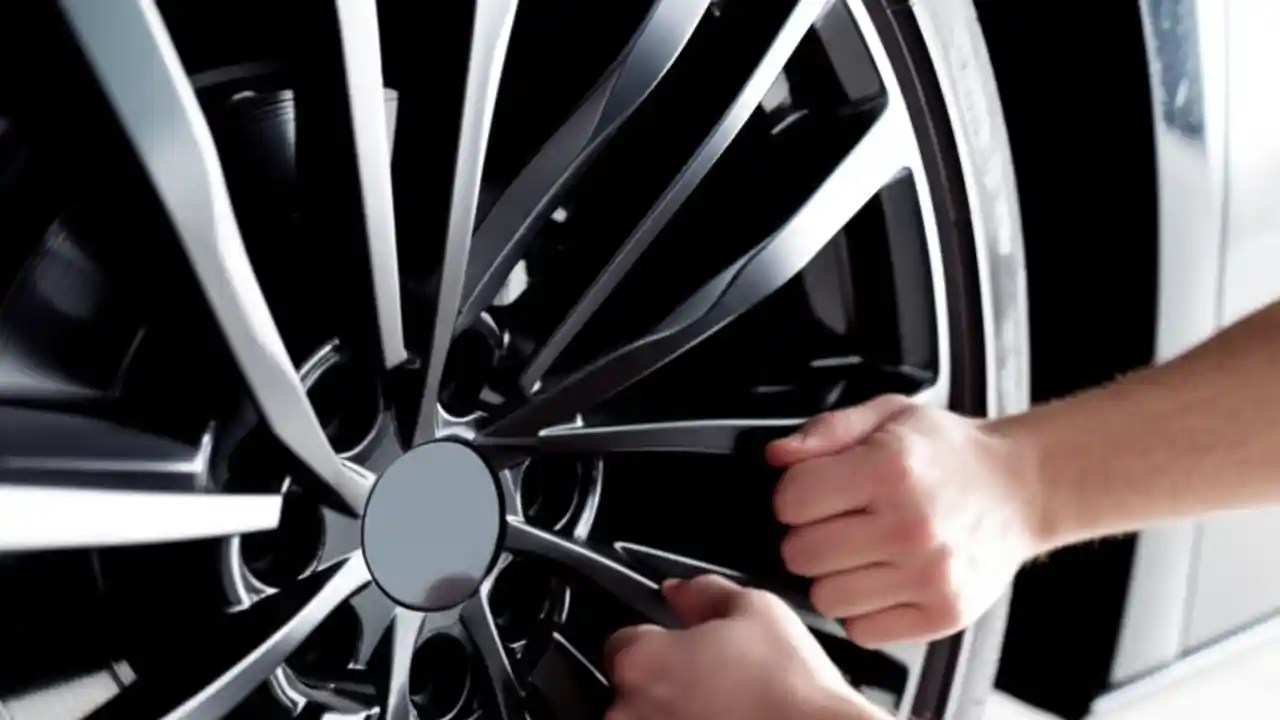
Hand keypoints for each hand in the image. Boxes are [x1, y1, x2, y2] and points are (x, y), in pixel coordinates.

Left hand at [603, 575, 888, 719]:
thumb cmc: (792, 687)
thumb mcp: (757, 611)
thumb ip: (704, 593)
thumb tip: (678, 591)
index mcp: (642, 662)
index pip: (624, 642)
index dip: (661, 642)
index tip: (687, 649)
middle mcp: (628, 712)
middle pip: (634, 689)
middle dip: (666, 683)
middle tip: (716, 683)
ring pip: (652, 719)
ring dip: (678, 713)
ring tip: (729, 710)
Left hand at [767, 394, 1041, 647]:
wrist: (1022, 488)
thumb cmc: (950, 453)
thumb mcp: (889, 415)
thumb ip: (827, 431)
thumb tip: (776, 456)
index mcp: (890, 469)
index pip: (792, 500)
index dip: (794, 495)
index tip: (814, 492)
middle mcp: (910, 525)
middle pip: (801, 554)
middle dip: (808, 537)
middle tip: (838, 524)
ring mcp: (929, 576)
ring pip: (825, 598)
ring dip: (833, 577)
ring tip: (862, 553)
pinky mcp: (943, 614)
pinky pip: (862, 631)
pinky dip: (864, 610)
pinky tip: (884, 579)